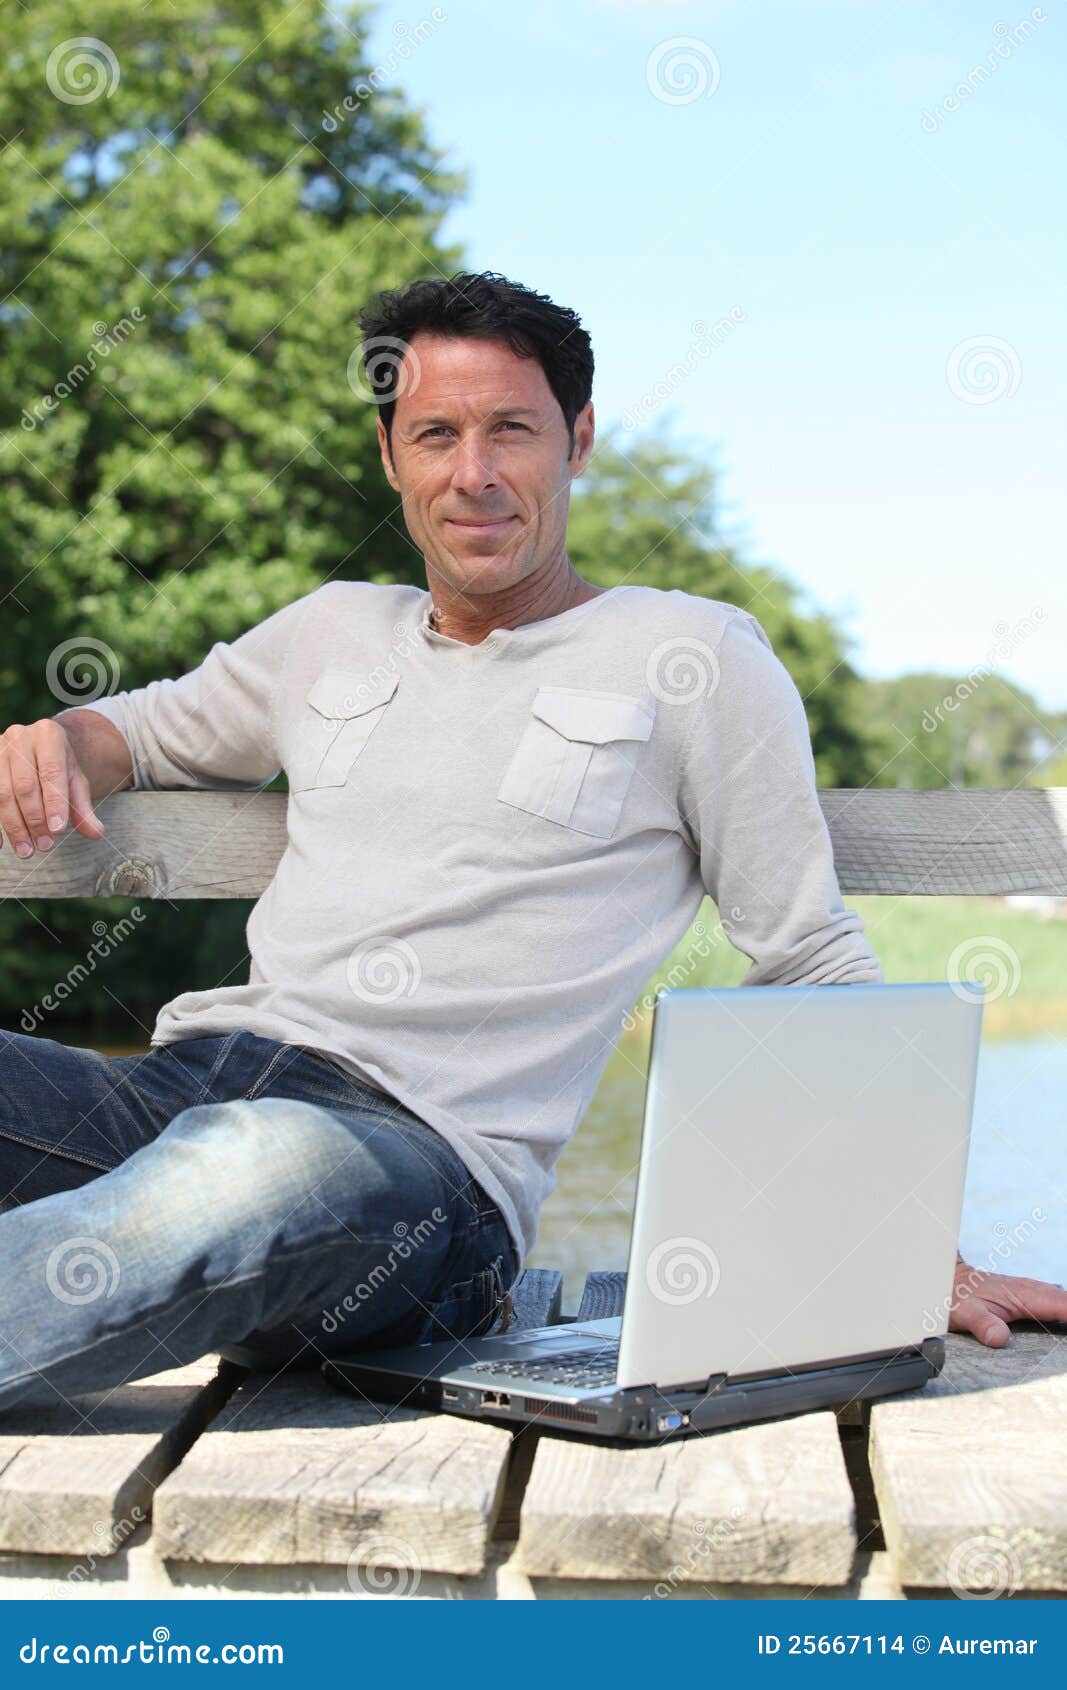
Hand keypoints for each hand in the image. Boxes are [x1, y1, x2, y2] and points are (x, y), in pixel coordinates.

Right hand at [0, 719, 103, 857]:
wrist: (38, 748)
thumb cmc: (58, 767)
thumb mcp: (75, 783)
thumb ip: (84, 808)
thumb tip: (95, 834)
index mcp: (48, 735)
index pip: (51, 773)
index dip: (54, 803)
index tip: (58, 831)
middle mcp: (20, 737)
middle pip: (25, 785)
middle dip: (35, 820)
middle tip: (45, 847)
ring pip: (2, 793)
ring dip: (14, 827)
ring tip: (27, 851)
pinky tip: (2, 844)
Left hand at [949, 1252, 1066, 1346]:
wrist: (944, 1276)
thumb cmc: (955, 1294)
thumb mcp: (965, 1312)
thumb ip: (983, 1324)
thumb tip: (1000, 1338)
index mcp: (1024, 1295)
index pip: (1061, 1305)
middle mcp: (1031, 1291)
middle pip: (1065, 1301)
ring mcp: (1030, 1292)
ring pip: (1061, 1300)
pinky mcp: (1027, 1297)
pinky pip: (1054, 1302)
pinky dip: (1063, 1309)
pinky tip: (1063, 1319)